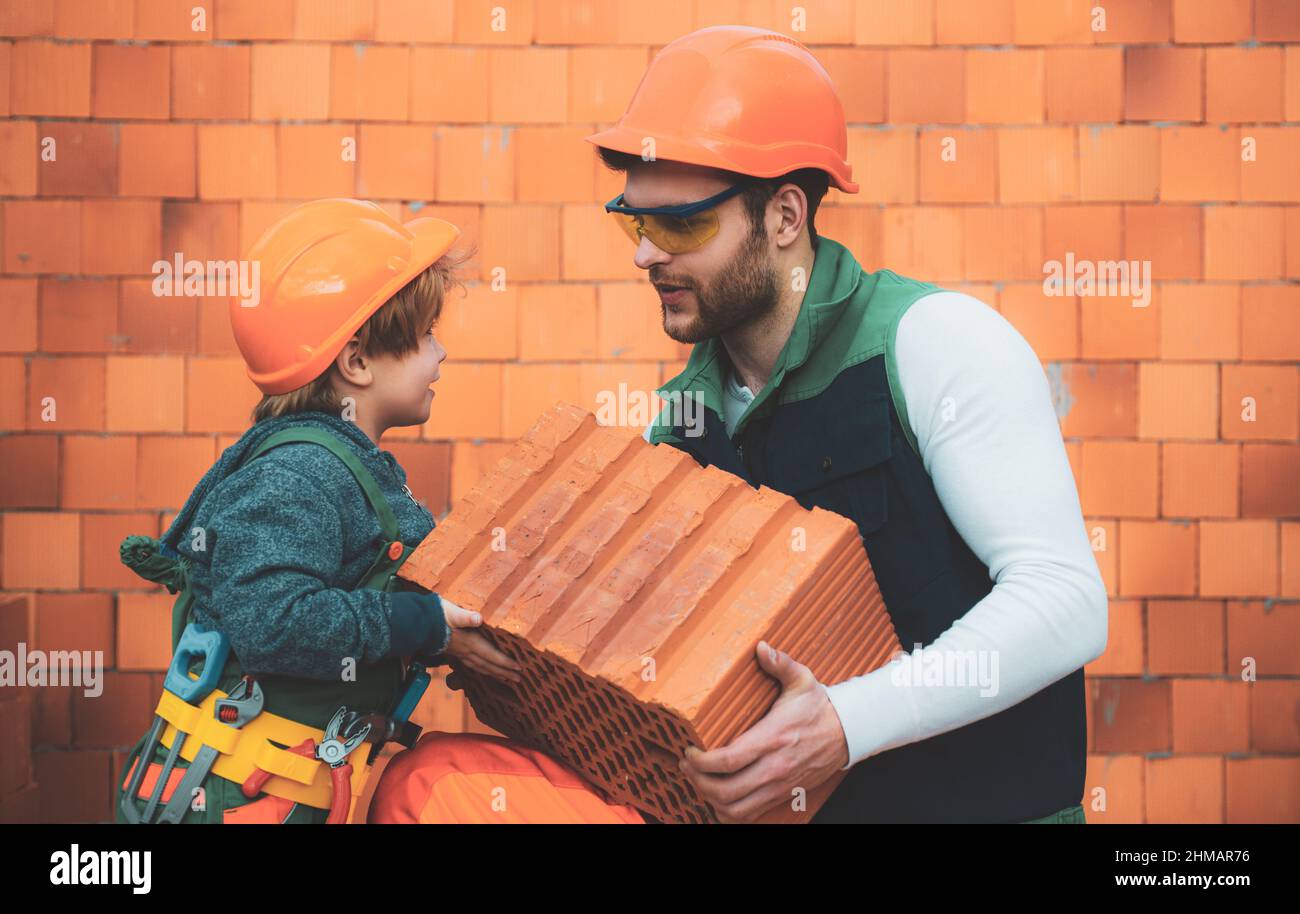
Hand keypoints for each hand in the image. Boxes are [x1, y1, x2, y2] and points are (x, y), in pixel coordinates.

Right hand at [439, 596, 522, 683]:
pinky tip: (484, 670)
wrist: (418, 622)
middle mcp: (466, 651)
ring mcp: (460, 653)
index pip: (491, 655)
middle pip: (488, 666)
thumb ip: (465, 616)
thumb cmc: (437, 615)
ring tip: (506, 678)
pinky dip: (482, 669)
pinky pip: (472, 665)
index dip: (505, 663)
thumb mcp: (453, 612)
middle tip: (518, 680)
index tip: (519, 669)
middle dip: (504, 673)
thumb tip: (478, 618)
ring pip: (480, 667)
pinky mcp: (454, 652)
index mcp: (470, 642)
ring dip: (494, 673)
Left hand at [677, 641, 848, 822]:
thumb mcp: (803, 680)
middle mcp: (774, 767)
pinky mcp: (782, 795)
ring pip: (735, 809)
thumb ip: (780, 664)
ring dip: (709, 798)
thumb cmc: (819, 707)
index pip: (728, 760)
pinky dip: (728, 812)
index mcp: (773, 738)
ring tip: (698, 780)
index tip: (689, 749)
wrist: (848, 734)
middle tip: (686, 764)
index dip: (701, 760)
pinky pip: (749, 815)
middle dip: (697, 780)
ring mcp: (778, 785)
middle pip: (725, 790)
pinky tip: (716, 798)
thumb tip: (761, 647)